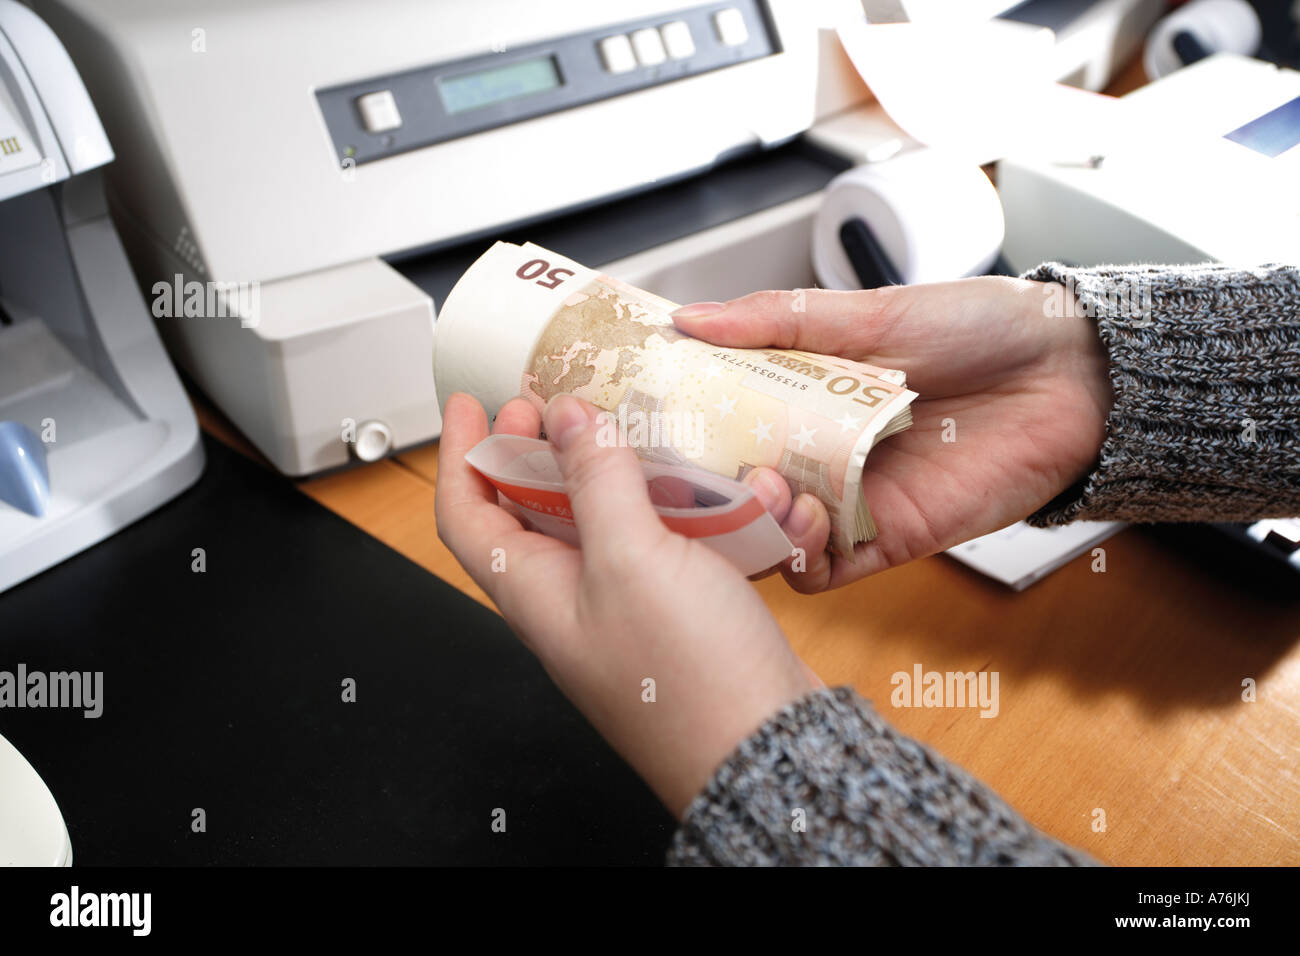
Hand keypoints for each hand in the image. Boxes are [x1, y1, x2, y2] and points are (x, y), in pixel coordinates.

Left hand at [434, 391, 816, 817]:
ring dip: (631, 475)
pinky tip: (722, 489)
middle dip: (544, 450)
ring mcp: (629, 610)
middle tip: (560, 403)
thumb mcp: (631, 560)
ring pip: (611, 522)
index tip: (467, 403)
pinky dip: (692, 509)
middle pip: (536, 512)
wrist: (770, 752)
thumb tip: (567, 419)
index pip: (467, 516)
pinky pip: (672, 545)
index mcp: (537, 594)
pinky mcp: (682, 614)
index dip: (461, 454)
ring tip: (651, 435)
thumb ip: (596, 481)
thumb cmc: (689, 677)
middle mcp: (574, 603)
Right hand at [671, 277, 1112, 591]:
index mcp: (805, 395)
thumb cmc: (980, 326)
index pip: (721, 421)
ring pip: (772, 534)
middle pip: (735, 486)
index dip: (678, 427)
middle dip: (700, 490)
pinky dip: (801, 560)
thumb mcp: (870, 310)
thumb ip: (779, 321)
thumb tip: (690, 319)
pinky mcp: (890, 537)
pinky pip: (827, 568)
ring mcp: (851, 498)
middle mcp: (819, 452)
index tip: (633, 424)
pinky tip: (798, 527)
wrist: (1074, 373)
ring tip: (757, 489)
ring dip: (751, 524)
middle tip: (673, 477)